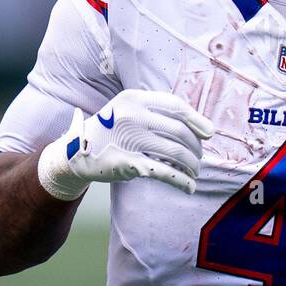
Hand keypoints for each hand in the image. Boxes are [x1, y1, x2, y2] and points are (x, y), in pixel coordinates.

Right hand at [37, 90, 214, 199]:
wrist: (76, 151)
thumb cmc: (112, 129)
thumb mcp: (128, 109)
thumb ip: (159, 112)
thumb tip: (204, 128)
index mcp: (134, 98)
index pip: (176, 106)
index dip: (197, 120)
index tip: (209, 133)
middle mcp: (132, 116)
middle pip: (180, 131)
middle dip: (195, 147)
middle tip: (199, 157)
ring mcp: (130, 140)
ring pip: (176, 153)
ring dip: (192, 165)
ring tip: (194, 171)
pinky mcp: (129, 164)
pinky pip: (165, 173)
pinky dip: (182, 181)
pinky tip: (190, 186)